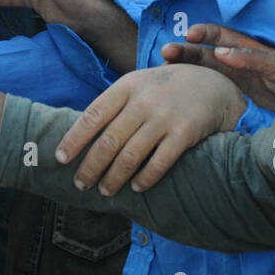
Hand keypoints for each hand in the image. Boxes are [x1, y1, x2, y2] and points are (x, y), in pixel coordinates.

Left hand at [54, 64, 245, 195]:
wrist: (214, 84)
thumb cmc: (167, 88)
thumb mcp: (140, 84)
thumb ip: (115, 104)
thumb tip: (80, 133)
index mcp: (127, 86)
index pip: (93, 115)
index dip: (74, 139)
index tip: (60, 158)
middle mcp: (144, 101)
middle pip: (108, 141)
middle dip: (90, 167)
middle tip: (81, 184)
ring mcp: (164, 117)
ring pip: (130, 156)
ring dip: (113, 178)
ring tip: (105, 191)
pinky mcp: (184, 134)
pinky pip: (158, 163)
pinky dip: (144, 179)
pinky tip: (136, 188)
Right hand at [161, 23, 274, 112]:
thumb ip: (251, 58)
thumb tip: (220, 52)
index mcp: (247, 48)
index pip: (220, 34)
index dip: (203, 32)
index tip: (189, 36)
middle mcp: (237, 62)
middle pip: (205, 53)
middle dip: (185, 52)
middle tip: (165, 54)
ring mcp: (235, 80)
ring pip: (204, 72)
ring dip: (185, 71)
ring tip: (164, 73)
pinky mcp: (235, 97)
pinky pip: (210, 90)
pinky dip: (194, 89)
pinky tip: (181, 95)